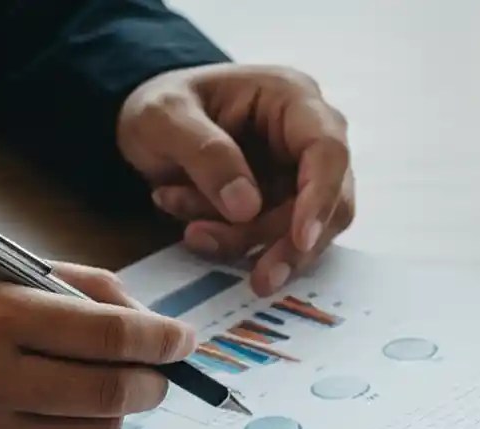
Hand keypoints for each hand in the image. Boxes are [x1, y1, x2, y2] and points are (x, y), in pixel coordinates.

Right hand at [0, 264, 196, 428]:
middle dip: (154, 381)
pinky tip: (51, 407)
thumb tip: (154, 324)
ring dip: (120, 408)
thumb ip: (82, 290)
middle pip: (113, 390)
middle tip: (161, 371)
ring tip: (105, 384)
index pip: (109, 333)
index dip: (161, 338)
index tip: (184, 340)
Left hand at [117, 63, 354, 295]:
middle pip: (329, 200)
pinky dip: (237, 243)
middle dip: (289, 243)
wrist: (150, 122)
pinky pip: (276, 239)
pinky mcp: (285, 205)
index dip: (321, 197)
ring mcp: (300, 174)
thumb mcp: (163, 116)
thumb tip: (247, 207)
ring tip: (194, 234)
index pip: (328, 150)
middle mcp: (308, 136)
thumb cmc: (159, 105)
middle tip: (258, 279)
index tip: (301, 240)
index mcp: (292, 98)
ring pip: (305, 229)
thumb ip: (204, 153)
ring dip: (253, 244)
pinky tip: (196, 229)